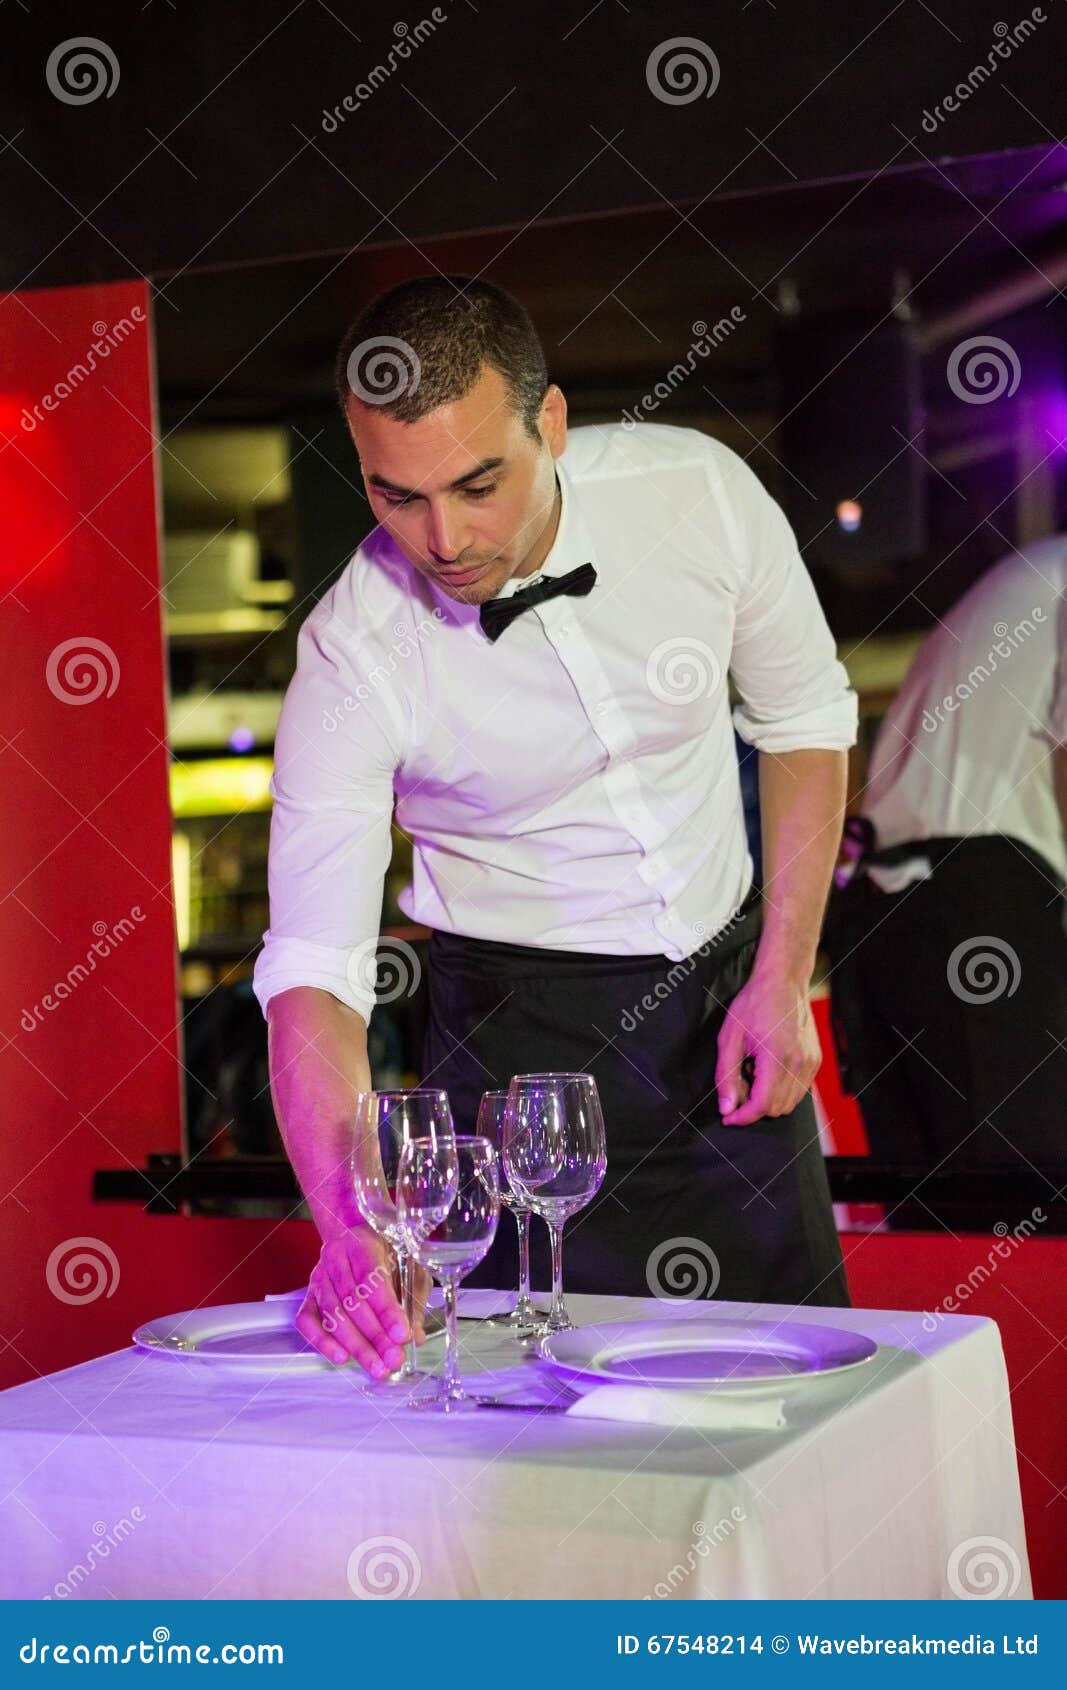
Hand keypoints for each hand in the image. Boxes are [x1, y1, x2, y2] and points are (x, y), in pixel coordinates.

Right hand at [296, 1228, 430, 1377]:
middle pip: (353, 1302)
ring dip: (356, 1345)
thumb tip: (415, 1336)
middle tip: (393, 1359)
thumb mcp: (407, 1267)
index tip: (402, 1335)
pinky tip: (342, 1357)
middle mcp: (336, 1259)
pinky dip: (322, 1341)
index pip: (373, 1280)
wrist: (350, 1235)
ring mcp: (318, 1278)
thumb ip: (412, 1300)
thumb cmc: (384, 1253)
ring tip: (377, 1367)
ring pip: (333, 1315)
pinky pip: (307, 1321)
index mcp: (363, 1244)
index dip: (387, 1310)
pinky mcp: (308, 1295)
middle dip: (375, 1336)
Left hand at [714, 968, 820, 1126]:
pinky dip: (782, 1091)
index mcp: (776, 1057)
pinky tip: (768, 1070)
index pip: (762, 1106)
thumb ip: (727, 1075)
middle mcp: (799, 1064)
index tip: (729, 1116)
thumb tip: (727, 1107)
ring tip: (753, 1075)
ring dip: (769, 1101)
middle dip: (754, 1108)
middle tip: (738, 1088)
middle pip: (777, 1109)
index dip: (742, 1117)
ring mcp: (811, 1063)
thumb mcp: (730, 1037)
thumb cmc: (755, 1004)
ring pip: (790, 1103)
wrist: (783, 982)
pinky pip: (799, 1091)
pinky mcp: (815, 1061)